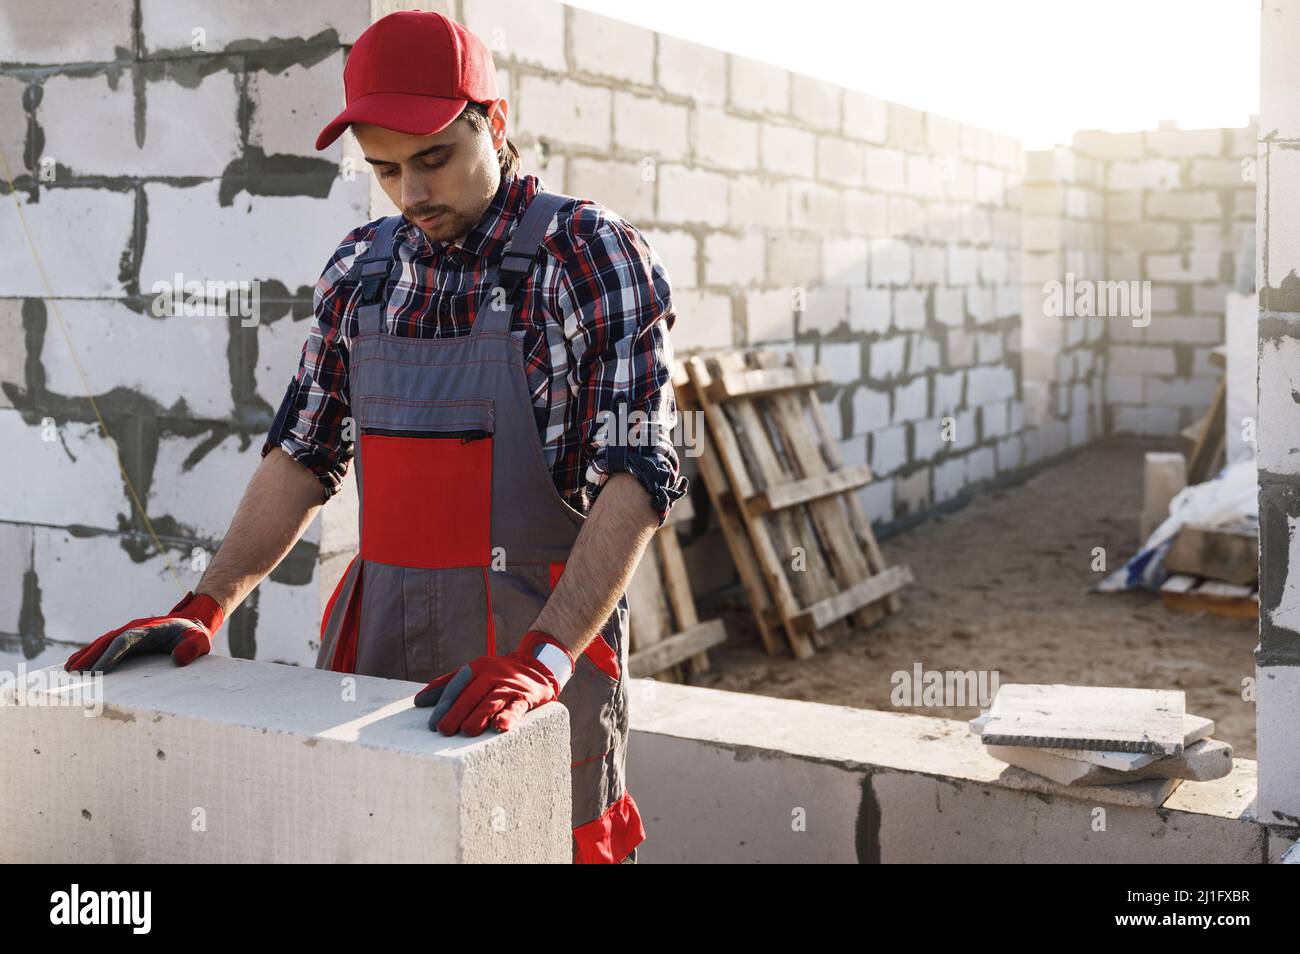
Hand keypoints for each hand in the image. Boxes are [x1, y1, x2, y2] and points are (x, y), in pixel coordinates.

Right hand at [64, 591, 224, 672]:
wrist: (194, 623)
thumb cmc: (195, 635)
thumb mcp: (200, 641)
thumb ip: (192, 648)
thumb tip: (178, 659)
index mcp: (149, 629)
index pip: (125, 641)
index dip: (110, 655)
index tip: (97, 671)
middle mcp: (135, 628)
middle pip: (108, 641)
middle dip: (90, 656)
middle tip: (73, 672)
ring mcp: (130, 632)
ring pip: (104, 642)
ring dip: (87, 654)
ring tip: (69, 669)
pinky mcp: (129, 639)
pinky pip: (107, 645)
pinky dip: (93, 653)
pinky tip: (80, 663)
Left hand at [413, 630, 573, 735]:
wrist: (538, 668)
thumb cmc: (497, 676)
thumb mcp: (473, 674)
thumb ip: (447, 685)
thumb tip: (419, 702)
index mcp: (477, 668)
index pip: (457, 686)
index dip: (444, 704)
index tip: (433, 724)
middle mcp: (493, 674)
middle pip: (472, 695)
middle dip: (457, 713)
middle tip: (445, 731)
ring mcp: (509, 685)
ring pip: (491, 701)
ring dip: (479, 716)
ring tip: (468, 731)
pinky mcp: (526, 697)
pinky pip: (516, 707)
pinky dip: (508, 716)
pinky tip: (499, 727)